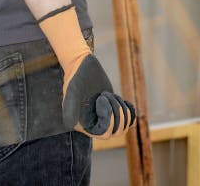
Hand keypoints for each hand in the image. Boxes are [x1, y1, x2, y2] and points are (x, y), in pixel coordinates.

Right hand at [38, 5, 135, 138]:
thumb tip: (70, 124)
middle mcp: (95, 125)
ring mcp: (106, 118)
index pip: (105, 133)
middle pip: (117, 132)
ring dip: (122, 108)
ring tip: (110, 95)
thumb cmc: (76, 78)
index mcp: (85, 126)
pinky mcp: (114, 110)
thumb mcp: (72, 92)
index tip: (101, 98)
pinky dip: (130, 111)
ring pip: (124, 125)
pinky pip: (130, 120)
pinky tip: (123, 100)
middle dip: (117, 112)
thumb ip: (70, 108)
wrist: (82, 66)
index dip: (109, 118)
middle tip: (107, 95)